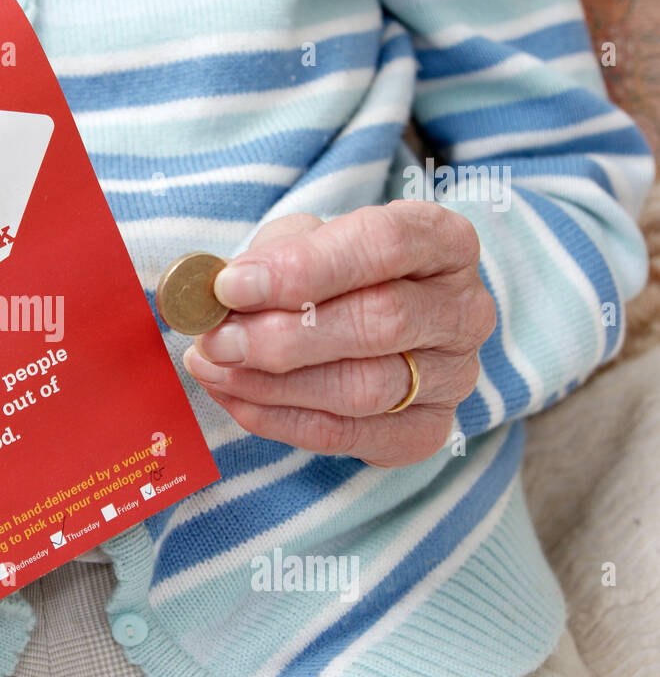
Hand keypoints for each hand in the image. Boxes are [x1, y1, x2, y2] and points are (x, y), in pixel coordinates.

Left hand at [183, 199, 495, 466]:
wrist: (367, 323)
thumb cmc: (331, 273)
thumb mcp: (306, 241)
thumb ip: (273, 257)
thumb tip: (222, 291)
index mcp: (444, 243)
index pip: (387, 245)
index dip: (304, 267)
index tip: (233, 286)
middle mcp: (463, 311)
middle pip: (381, 322)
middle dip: (282, 335)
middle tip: (217, 338)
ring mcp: (453, 377)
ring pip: (362, 388)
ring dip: (272, 384)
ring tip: (213, 366)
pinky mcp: (425, 431)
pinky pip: (346, 435)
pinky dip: (278, 420)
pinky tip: (234, 397)